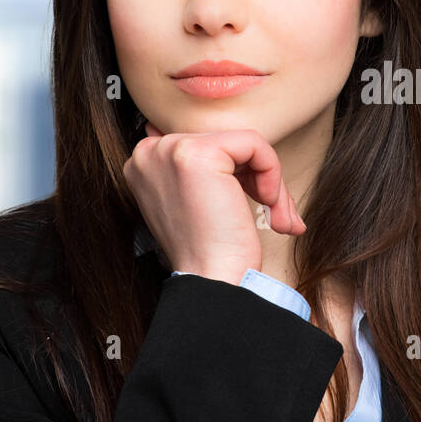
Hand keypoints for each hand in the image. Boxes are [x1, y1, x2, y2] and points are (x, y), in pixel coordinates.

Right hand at [123, 121, 305, 284]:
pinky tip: (267, 203)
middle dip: (257, 176)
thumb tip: (231, 148)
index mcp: (145, 162)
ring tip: (275, 214)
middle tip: (274, 213)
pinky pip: (254, 143)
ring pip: (243, 142)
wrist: (211, 279)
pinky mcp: (197, 153)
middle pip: (225, 142)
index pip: (207, 144)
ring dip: (269, 179)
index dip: (236, 173)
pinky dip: (272, 172)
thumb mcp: (193, 200)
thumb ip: (202, 169)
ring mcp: (169, 149)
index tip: (247, 205)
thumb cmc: (209, 249)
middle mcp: (149, 151)